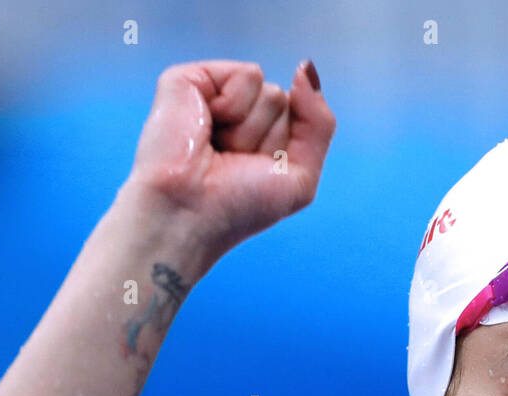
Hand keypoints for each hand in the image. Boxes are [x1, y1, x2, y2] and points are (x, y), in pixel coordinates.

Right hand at [124, 59, 335, 265]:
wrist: (188, 214)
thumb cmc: (236, 208)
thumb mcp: (301, 177)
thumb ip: (319, 123)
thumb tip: (304, 69)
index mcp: (257, 135)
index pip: (298, 120)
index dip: (284, 151)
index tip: (250, 174)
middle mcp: (234, 114)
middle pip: (285, 104)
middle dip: (267, 139)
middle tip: (231, 163)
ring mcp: (212, 95)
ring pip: (272, 91)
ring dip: (250, 130)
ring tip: (217, 150)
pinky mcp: (190, 79)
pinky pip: (248, 75)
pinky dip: (235, 107)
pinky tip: (205, 128)